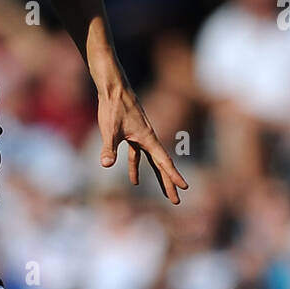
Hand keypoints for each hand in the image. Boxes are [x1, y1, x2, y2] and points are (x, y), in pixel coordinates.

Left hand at [97, 82, 188, 203]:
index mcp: (147, 139)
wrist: (112, 88)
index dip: (173, 176)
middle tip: (176, 200)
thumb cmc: (113, 107)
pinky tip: (134, 180)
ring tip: (164, 193)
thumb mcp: (110, 130)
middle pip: (161, 164)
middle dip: (168, 183)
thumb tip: (106, 165)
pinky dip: (137, 167)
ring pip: (152, 161)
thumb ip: (109, 148)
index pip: (163, 161)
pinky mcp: (131, 134)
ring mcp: (140, 137)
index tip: (183, 187)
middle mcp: (148, 139)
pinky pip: (138, 155)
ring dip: (156, 177)